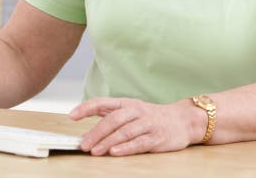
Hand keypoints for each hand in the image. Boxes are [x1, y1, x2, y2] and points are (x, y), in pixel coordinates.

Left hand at [68, 97, 199, 155]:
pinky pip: (139, 143)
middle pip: (112, 120)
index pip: (102, 103)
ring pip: (124, 132)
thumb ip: (110, 115)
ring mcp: (147, 124)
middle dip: (95, 133)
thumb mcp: (130, 110)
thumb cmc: (151, 117)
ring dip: (107, 142)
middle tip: (83, 144)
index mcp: (126, 103)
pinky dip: (126, 148)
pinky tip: (115, 153)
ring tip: (94, 151)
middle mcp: (136, 111)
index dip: (86, 108)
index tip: (72, 115)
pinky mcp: (157, 137)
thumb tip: (86, 125)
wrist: (183, 120)